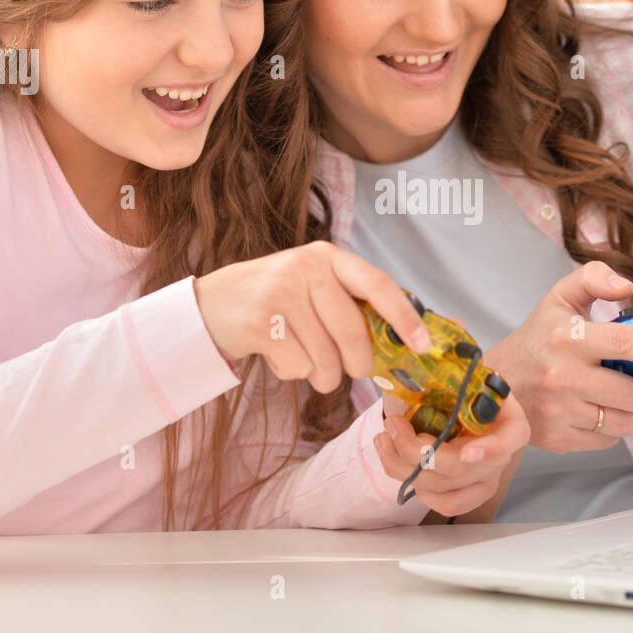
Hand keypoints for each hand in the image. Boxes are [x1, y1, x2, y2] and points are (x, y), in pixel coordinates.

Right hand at [194, 241, 430, 392]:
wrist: (209, 305)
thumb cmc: (276, 302)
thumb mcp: (313, 288)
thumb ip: (350, 305)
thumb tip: (402, 342)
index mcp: (328, 257)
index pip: (377, 285)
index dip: (405, 317)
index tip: (422, 345)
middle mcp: (306, 267)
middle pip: (352, 332)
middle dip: (358, 363)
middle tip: (355, 372)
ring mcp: (280, 292)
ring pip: (325, 357)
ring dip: (322, 374)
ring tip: (305, 360)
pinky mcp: (260, 321)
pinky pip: (298, 367)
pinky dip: (293, 373)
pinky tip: (277, 354)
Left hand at [373, 391, 529, 516]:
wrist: (466, 401)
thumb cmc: (464, 388)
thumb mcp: (462, 376)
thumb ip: (448, 376)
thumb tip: (415, 365)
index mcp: (512, 425)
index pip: (508, 441)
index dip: (489, 449)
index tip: (466, 451)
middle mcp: (500, 457)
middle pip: (459, 469)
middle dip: (415, 449)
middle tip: (393, 423)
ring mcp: (484, 478)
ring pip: (442, 488)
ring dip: (403, 465)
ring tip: (384, 438)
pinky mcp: (467, 493)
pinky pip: (442, 503)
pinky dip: (411, 484)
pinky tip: (395, 459)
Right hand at [482, 261, 632, 451]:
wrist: (494, 381)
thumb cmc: (537, 338)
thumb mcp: (559, 297)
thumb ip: (594, 278)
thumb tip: (628, 286)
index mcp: (569, 337)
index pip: (627, 344)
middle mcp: (563, 376)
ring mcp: (560, 411)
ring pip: (626, 422)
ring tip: (622, 395)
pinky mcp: (557, 438)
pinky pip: (607, 440)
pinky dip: (612, 427)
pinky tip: (598, 410)